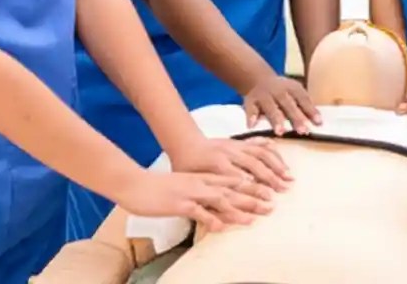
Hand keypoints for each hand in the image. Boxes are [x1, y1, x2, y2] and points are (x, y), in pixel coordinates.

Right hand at [115, 169, 272, 232]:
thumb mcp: (183, 184)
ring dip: (239, 209)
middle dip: (253, 198)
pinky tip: (223, 227)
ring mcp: (190, 192)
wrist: (135, 183)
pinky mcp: (179, 203)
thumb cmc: (157, 186)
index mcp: (202, 177)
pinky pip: (199, 212)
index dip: (251, 187)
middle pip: (232, 190)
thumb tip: (213, 200)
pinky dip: (212, 219)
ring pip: (220, 199)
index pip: (232, 181)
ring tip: (255, 218)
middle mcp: (200, 183)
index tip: (268, 192)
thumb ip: (199, 189)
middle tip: (270, 206)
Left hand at [171, 137, 292, 192]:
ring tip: (288, 176)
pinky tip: (280, 156)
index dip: (255, 188)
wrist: (185, 143)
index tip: (268, 200)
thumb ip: (205, 199)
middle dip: (271, 177)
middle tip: (284, 189)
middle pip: (255, 164)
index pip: (241, 178)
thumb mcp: (191, 184)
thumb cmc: (186, 167)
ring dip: (276, 164)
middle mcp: (228, 152)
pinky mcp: (239, 141)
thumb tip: (220, 221)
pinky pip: (258, 142)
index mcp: (216, 164)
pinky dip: (271, 148)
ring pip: (260, 152)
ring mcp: (235, 145)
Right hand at [244, 75, 321, 134]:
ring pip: (270, 107)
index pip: (303, 98)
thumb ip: (305, 106)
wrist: (257, 79)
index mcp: (291, 88)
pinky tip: (252, 126)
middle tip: (303, 131)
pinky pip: (250, 109)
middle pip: (288, 104)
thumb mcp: (294, 93)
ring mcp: (264, 96)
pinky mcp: (251, 101)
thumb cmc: (282, 92)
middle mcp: (278, 90)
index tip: (318, 123)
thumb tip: (319, 123)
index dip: (310, 110)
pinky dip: (251, 117)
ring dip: (275, 119)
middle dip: (295, 118)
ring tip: (280, 132)